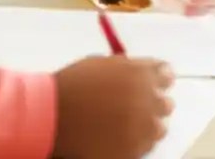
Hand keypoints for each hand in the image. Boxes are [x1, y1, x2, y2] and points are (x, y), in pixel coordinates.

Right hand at [52, 56, 174, 158]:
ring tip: (126, 126)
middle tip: (136, 108)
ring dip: (146, 126)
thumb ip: (126, 68)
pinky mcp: (131, 151)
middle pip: (165, 104)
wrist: (49, 116)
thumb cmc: (71, 86)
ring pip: (158, 129)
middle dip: (153, 104)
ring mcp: (140, 129)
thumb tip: (142, 73)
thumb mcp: (101, 64)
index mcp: (140, 74)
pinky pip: (143, 148)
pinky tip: (117, 139)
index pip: (165, 75)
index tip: (152, 84)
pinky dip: (135, 144)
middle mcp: (146, 100)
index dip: (158, 79)